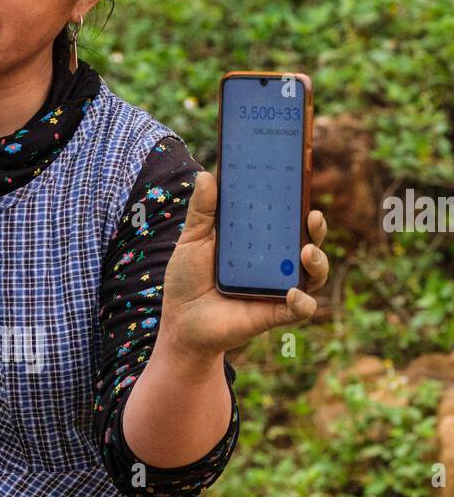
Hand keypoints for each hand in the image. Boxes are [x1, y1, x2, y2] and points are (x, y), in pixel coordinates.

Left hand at [159, 169, 328, 358]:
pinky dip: (302, 301)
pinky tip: (292, 293)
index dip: (298, 200)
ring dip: (318, 261)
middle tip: (312, 215)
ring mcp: (278, 287)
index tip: (301, 181)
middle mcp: (276, 262)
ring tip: (306, 251)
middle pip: (308, 240)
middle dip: (316, 227)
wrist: (180, 321)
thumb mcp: (192, 240)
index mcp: (260, 240)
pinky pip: (301, 309)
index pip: (287, 217)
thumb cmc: (188, 278)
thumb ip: (202, 211)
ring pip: (313, 273)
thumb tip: (206, 175)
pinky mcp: (274, 313)